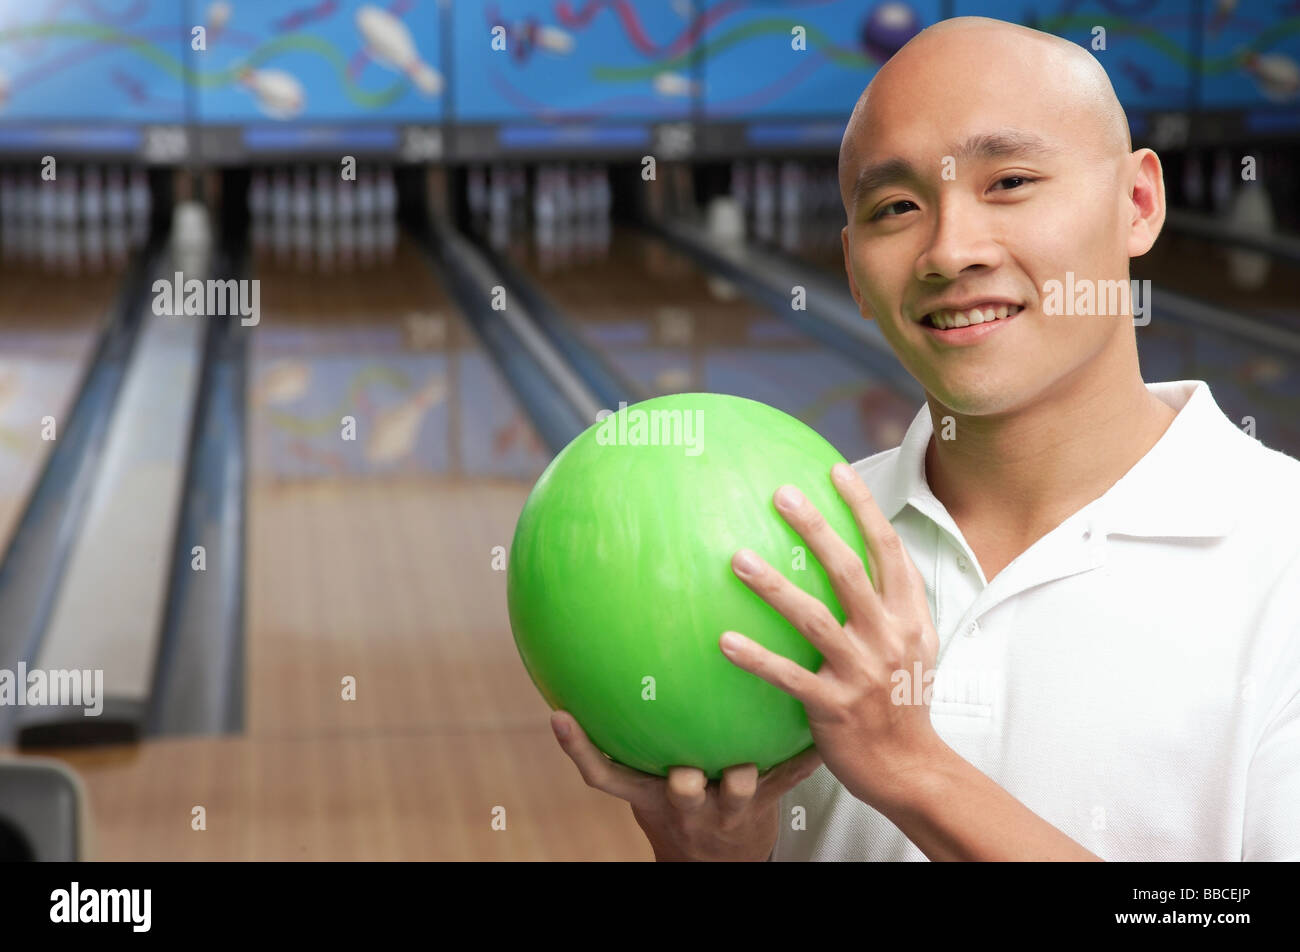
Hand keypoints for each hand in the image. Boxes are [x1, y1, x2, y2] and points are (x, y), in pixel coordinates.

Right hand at [550, 710, 822, 861]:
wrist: (717, 865)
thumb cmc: (680, 804)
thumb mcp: (646, 781)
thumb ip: (630, 734)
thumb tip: (607, 657)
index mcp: (650, 794)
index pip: (604, 775)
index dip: (579, 750)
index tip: (560, 718)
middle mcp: (686, 803)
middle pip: (680, 791)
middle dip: (683, 782)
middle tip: (685, 771)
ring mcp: (727, 807)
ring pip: (738, 790)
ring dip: (744, 774)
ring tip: (750, 756)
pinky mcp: (766, 804)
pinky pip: (786, 779)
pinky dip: (803, 760)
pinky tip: (817, 737)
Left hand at [721, 462, 941, 811]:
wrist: (910, 767)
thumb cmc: (902, 698)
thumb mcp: (914, 644)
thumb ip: (892, 600)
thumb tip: (859, 551)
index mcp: (909, 616)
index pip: (888, 549)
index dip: (864, 508)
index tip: (835, 469)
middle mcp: (889, 637)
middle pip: (849, 571)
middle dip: (817, 528)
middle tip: (780, 493)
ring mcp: (862, 672)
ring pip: (814, 619)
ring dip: (774, 586)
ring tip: (737, 557)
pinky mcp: (834, 706)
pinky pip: (788, 676)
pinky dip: (757, 658)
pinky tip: (723, 640)